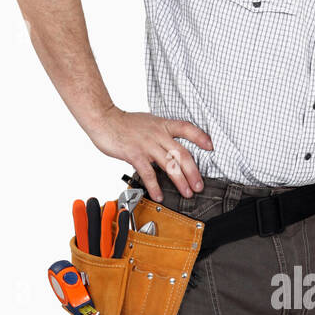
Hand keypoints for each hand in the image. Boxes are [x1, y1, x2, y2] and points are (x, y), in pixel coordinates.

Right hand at [86, 106, 213, 200]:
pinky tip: (160, 195)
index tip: (211, 146)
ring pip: (170, 165)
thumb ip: (160, 133)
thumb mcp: (148, 122)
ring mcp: (147, 144)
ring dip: (180, 181)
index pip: (187, 128)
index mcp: (162, 125)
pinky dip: (155, 186)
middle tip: (199, 185)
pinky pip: (149, 173)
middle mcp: (158, 134)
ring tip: (187, 193)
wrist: (103, 118)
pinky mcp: (135, 154)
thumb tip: (169, 147)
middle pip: (182, 154)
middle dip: (193, 172)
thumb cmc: (123, 123)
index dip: (200, 137)